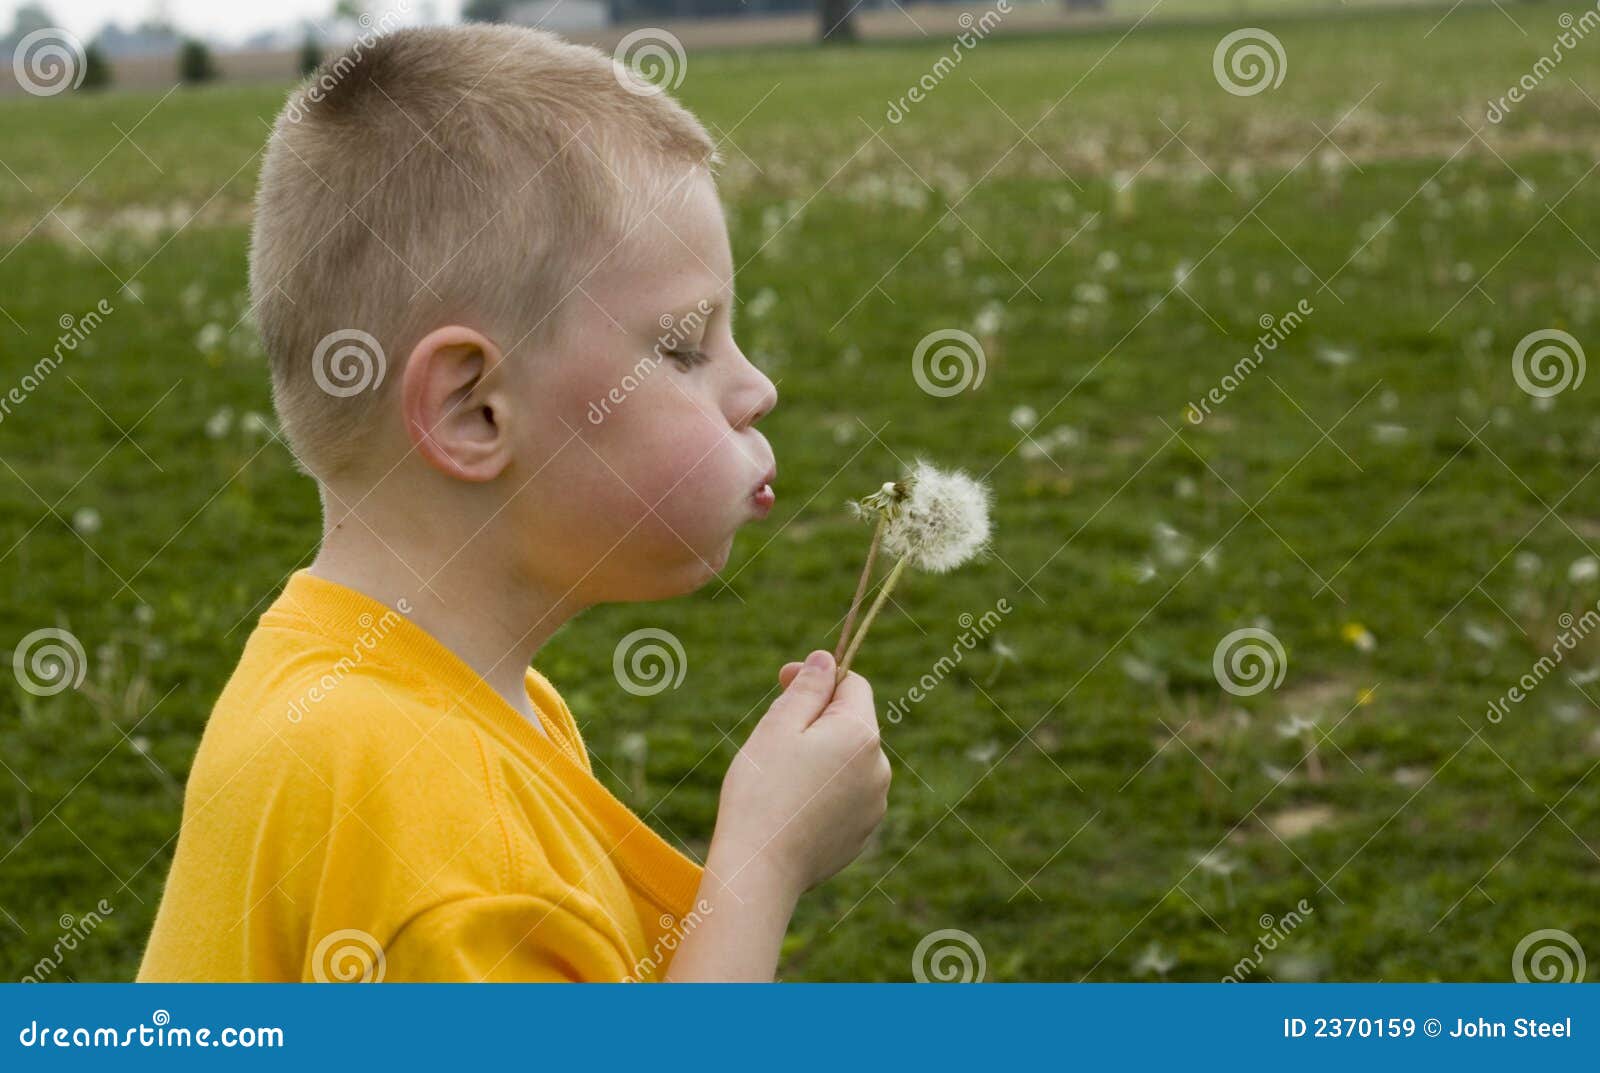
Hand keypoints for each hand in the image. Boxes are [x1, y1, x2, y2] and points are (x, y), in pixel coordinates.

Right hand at [708, 649, 890, 903]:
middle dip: (817, 720)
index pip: (852, 684)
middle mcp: (879, 767)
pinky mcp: (862, 833)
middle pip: (851, 723)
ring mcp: (874, 804)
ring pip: (848, 761)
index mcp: (861, 733)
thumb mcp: (778, 727)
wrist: (760, 871)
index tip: (783, 682)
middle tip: (772, 736)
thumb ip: (808, 688)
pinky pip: (846, 795)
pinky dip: (823, 791)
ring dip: (821, 756)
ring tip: (779, 777)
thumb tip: (827, 659)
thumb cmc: (762, 793)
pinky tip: (791, 806)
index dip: (817, 678)